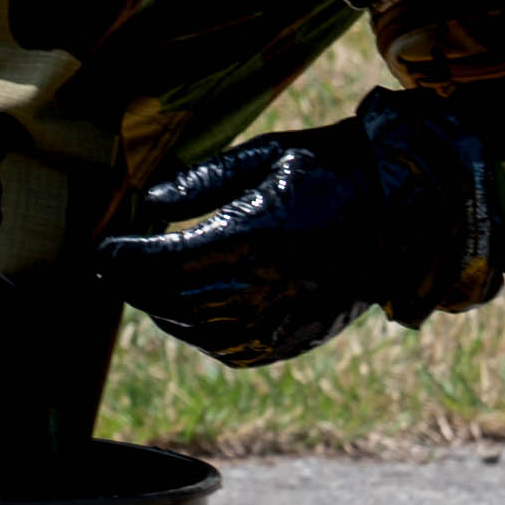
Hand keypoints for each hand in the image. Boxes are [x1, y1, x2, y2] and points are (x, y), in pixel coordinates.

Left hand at [89, 95, 504, 366]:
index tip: (102, 248)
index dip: (124, 258)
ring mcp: (281, 320)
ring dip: (161, 308)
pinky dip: (197, 331)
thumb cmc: (330, 170)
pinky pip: (227, 348)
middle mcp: (266, 288)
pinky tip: (188, 307)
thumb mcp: (266, 155)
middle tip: (111, 264)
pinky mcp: (293, 339)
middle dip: (134, 283)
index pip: (165, 261)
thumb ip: (202, 181)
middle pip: (171, 300)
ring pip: (195, 329)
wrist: (402, 214)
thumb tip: (147, 204)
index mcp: (256, 236)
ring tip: (146, 281)